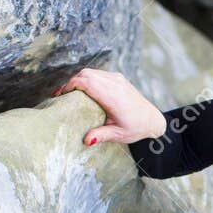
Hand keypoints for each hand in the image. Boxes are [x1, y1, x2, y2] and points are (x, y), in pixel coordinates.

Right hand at [53, 67, 167, 147]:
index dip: (70, 86)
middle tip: (61, 95)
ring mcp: (117, 79)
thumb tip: (86, 140)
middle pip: (86, 74)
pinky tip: (82, 90)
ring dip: (78, 80)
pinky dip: (87, 79)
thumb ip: (101, 135)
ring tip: (69, 93)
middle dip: (71, 82)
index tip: (60, 95)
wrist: (152, 119)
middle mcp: (115, 84)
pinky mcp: (118, 78)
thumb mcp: (118, 135)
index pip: (87, 82)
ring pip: (91, 72)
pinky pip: (98, 73)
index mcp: (113, 96)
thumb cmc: (135, 128)